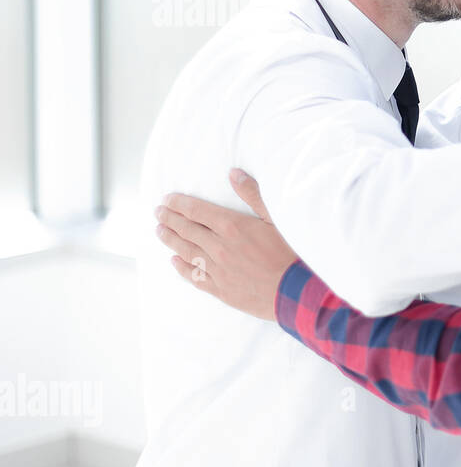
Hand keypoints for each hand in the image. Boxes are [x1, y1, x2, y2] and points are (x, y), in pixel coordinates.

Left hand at [155, 169, 298, 321]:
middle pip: (186, 230)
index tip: (167, 199)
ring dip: (170, 240)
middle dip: (169, 219)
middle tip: (158, 212)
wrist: (296, 292)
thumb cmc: (291, 253)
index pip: (197, 211)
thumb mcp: (276, 218)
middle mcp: (219, 247)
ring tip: (160, 231)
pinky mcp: (221, 289)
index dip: (179, 204)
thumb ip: (253, 195)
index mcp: (232, 226)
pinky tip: (174, 261)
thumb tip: (234, 174)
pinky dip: (181, 267)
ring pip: (186, 251)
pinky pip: (194, 276)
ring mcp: (217, 269)